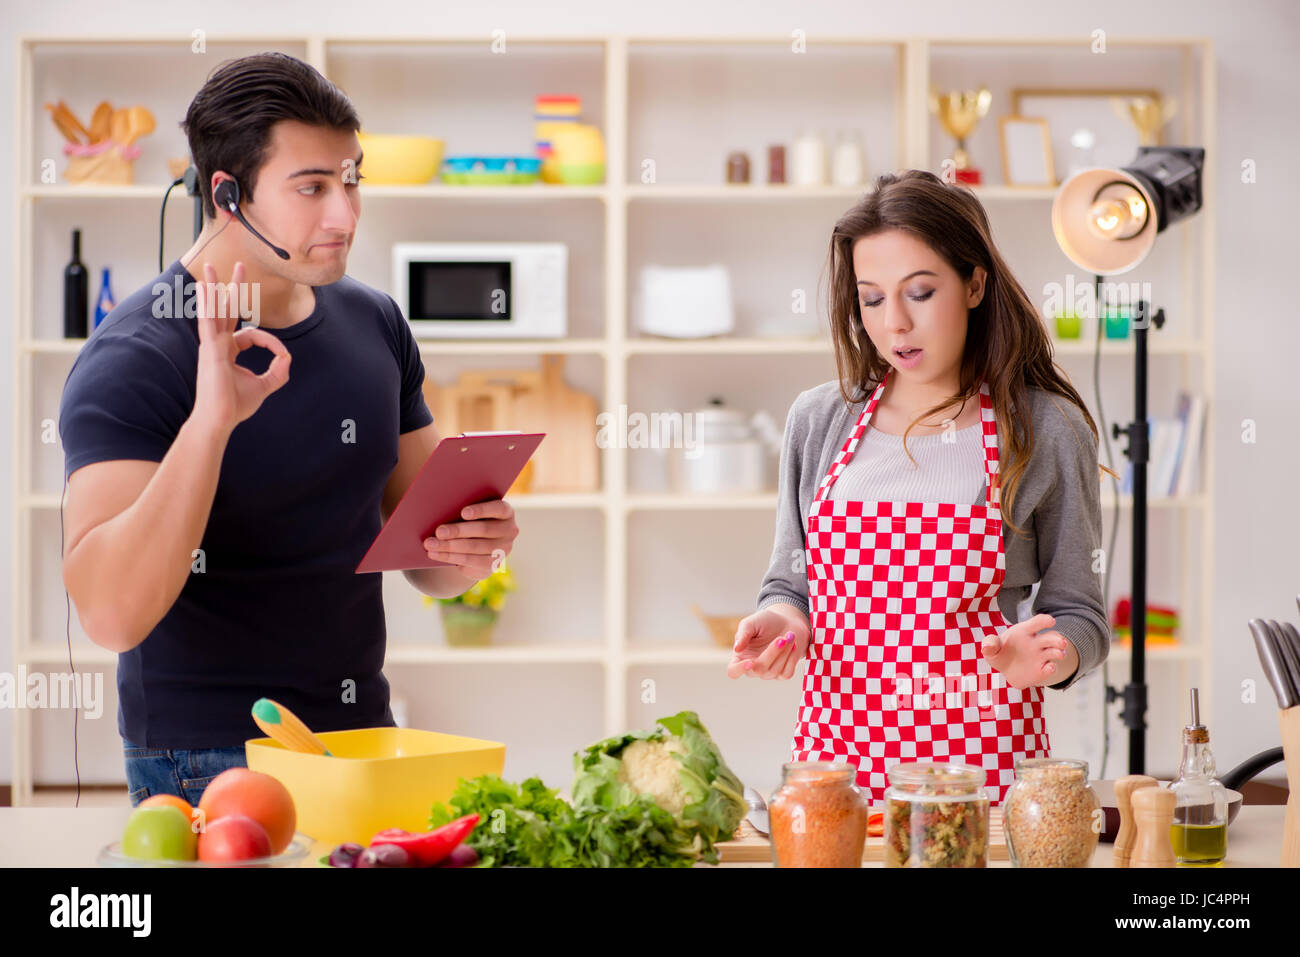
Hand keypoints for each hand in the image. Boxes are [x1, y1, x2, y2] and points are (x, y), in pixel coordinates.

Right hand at [193, 261, 290, 434]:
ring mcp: (211, 345)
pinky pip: (208, 320)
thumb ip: (278, 371)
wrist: (220, 419)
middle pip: (227, 309)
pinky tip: (205, 287)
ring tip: (210, 265)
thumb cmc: (236, 405)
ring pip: (214, 309)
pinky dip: (207, 303)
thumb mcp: (265, 386)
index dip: (271, 342)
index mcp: (228, 351)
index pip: (252, 334)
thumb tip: (288, 357)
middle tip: (239, 265)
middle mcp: (217, 344)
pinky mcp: (208, 348)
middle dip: (234, 287)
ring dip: (213, 286)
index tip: (282, 356)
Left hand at [423, 500, 518, 582]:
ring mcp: (503, 549)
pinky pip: (470, 562)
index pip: (498, 509)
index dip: (482, 510)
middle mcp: (509, 530)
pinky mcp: (493, 565)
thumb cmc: (470, 520)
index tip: (463, 512)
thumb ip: (464, 510)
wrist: (476, 545)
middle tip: (439, 531)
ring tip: (431, 544)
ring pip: (475, 548)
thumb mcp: (472, 513)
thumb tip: (440, 508)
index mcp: (506, 512)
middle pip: (484, 530)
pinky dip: (450, 557)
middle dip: (459, 531)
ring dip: (450, 547)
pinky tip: (435, 554)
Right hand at [727, 608, 810, 679]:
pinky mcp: (783, 673)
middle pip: (758, 670)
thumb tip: (736, 648)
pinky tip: (793, 645)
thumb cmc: (766, 621)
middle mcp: (753, 667)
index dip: (740, 669)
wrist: (787, 621)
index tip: (750, 662)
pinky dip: (792, 658)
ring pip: (775, 671)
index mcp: (740, 656)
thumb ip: (743, 634)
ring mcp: (768, 672)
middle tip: (782, 638)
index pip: (734, 671)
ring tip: (789, 636)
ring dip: (784, 653)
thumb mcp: (751, 623)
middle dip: (771, 653)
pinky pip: (787, 672)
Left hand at [981, 613, 1067, 688]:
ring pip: (1055, 652)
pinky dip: (1051, 668)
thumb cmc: (1000, 653)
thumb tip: (987, 646)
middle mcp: (1036, 643)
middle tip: (1061, 642)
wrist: (1006, 670)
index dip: (1044, 620)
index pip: (1037, 623)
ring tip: (1060, 654)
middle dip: (1057, 639)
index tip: (1051, 621)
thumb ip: (990, 644)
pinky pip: (1050, 668)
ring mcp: (1041, 657)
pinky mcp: (1042, 670)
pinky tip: (1049, 667)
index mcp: (1025, 632)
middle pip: (1051, 638)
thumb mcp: (991, 648)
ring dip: (1059, 653)